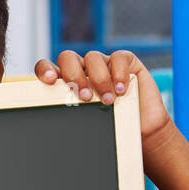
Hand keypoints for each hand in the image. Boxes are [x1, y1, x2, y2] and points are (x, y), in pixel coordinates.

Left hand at [35, 49, 171, 147]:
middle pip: (68, 58)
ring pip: (92, 57)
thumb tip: (53, 126)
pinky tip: (122, 90)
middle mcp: (83, 70)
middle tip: (84, 97)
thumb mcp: (88, 123)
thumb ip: (72, 116)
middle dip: (74, 76)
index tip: (49, 81)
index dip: (45, 70)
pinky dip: (119, 73)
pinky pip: (118, 58)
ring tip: (108, 101)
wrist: (143, 132)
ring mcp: (104, 64)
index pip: (48, 68)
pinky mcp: (126, 62)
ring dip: (99, 80)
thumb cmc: (112, 128)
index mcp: (67, 83)